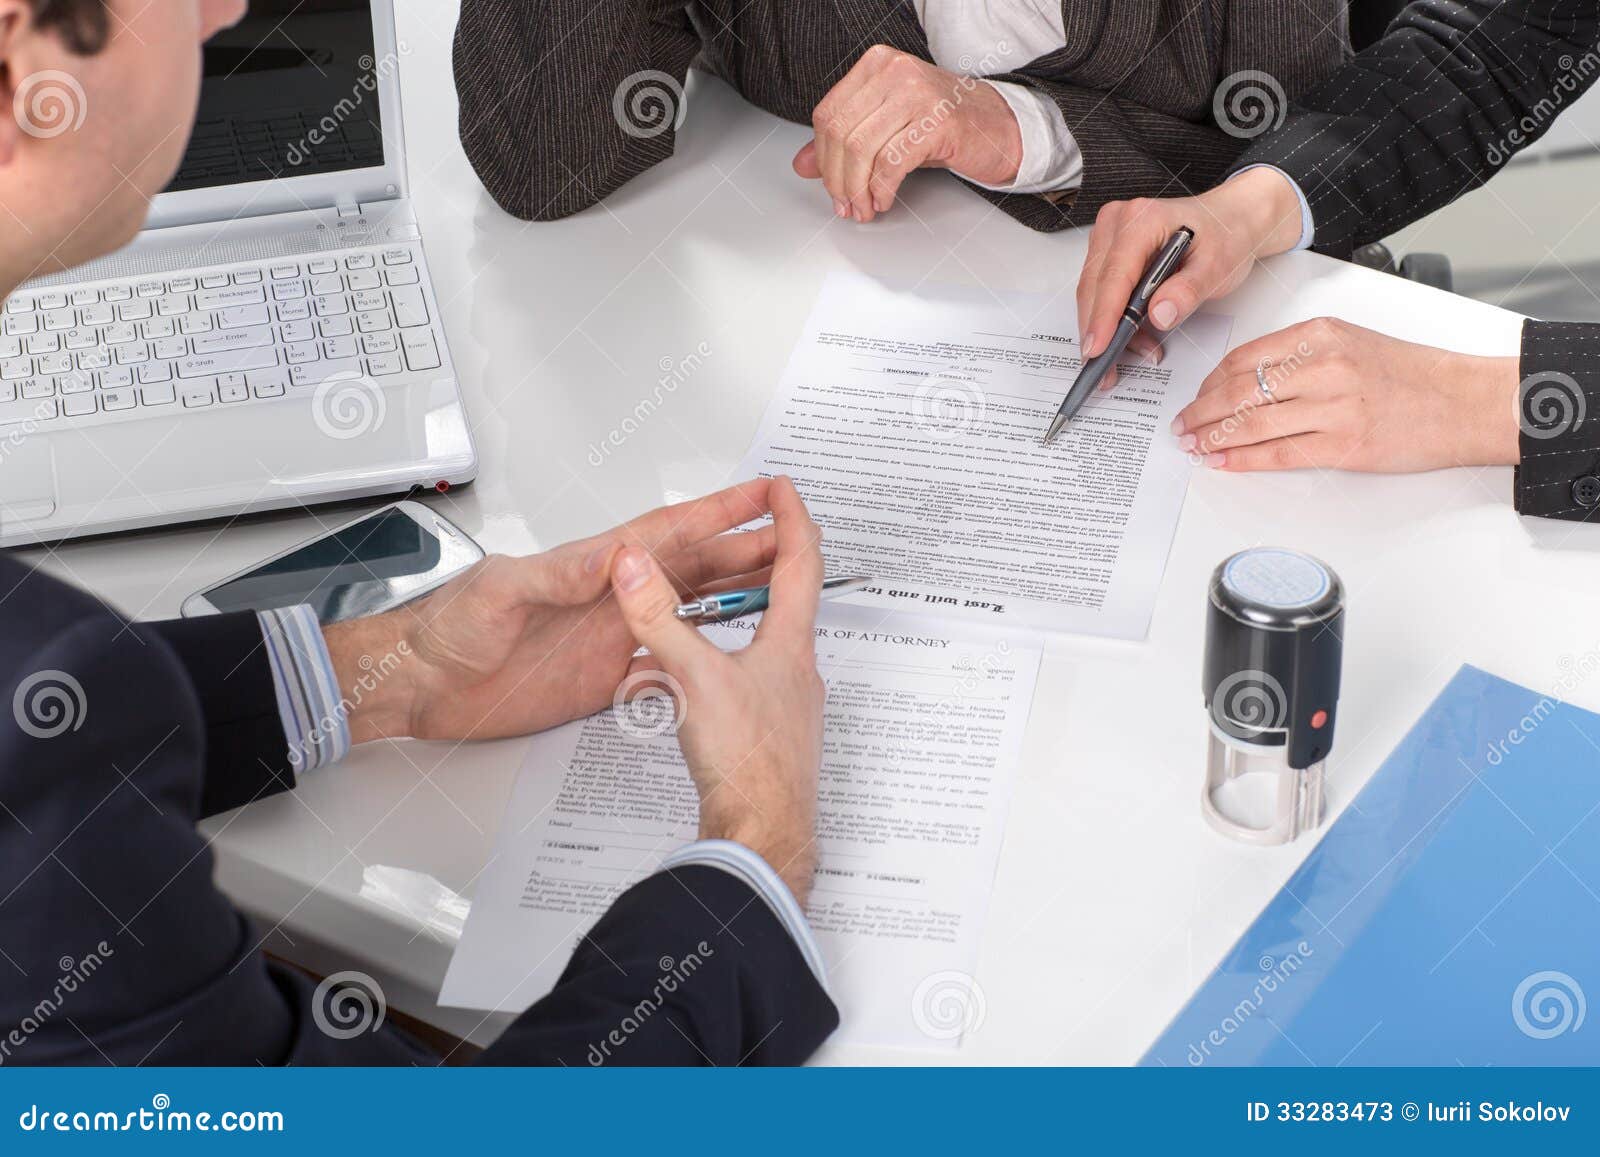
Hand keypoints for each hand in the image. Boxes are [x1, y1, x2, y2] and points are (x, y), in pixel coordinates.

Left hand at [321, 479, 780, 744]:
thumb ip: (558, 574)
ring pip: (687, 609)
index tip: (762, 494)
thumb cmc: (445, 630)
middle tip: (796, 536)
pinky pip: (666, 660)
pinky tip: (728, 652)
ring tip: (781, 584)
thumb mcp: (502, 592)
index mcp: (591, 566)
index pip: (668, 534)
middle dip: (746, 549)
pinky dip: (702, 652)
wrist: (419, 684)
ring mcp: (610, 635)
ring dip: (733, 595)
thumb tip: (611, 555)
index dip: (718, 513)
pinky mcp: (602, 678)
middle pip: (692, 567)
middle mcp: (608, 597)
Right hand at [609, 477, 825, 903]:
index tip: (783, 487)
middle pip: (791, 599)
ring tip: (709, 604)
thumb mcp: (693, 679)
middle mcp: (798, 672)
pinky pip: (749, 683)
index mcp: (790, 646)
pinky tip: (696, 681)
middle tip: (753, 533)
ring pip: (767, 644)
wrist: (763, 838)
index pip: (801, 561)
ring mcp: (788, 706)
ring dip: (740, 618)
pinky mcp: (769, 737)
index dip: (792, 517)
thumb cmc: (747, 765)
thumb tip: (634, 567)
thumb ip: (658, 619)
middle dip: (766, 562)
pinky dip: (722, 665)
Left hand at [792, 44, 1022, 222]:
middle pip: (841, 133)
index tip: (831, 186)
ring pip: (862, 149)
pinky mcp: (938, 121)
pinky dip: (882, 189)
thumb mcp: (885, 128)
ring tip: (865, 207)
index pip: (828, 114)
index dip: (823, 158)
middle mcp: (895, 71)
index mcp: (876, 65)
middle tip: (846, 205)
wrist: (998, 126)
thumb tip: (801, 164)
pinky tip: (885, 199)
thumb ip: (842, 143)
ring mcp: (917, 93)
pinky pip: (892, 163)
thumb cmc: (943, 124)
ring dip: (858, 190)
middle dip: (838, 179)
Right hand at [1076, 168, 1307, 367]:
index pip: (1114, 274)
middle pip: (1095, 286)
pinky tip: (1136, 336)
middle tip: (1107, 369)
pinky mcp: (1108, 252)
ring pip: (1093, 292)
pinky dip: (1115, 319)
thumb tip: (1159, 314)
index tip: (1098, 348)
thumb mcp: (1218, 266)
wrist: (1231, 221)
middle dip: (1101, 330)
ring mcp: (1109, 236)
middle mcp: (1118, 222)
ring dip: (1109, 328)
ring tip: (1139, 350)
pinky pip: (1101, 291)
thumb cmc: (1225, 237)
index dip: (1104, 315)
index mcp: (1142, 219)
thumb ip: (1189, 290)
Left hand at [1173, 318, 1520, 471]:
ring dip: (1212, 437)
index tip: (1196, 396)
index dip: (1209, 382)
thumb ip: (1302, 356)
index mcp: (1322, 334)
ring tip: (1194, 445)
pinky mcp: (1343, 444)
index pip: (1244, 357)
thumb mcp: (1352, 343)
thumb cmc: (1413, 375)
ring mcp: (1333, 406)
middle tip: (1182, 425)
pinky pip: (1277, 453)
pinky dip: (1242, 459)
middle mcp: (1324, 365)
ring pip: (1250, 423)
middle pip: (1237, 390)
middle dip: (1199, 411)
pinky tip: (1223, 462)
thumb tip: (1248, 380)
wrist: (1466, 401)